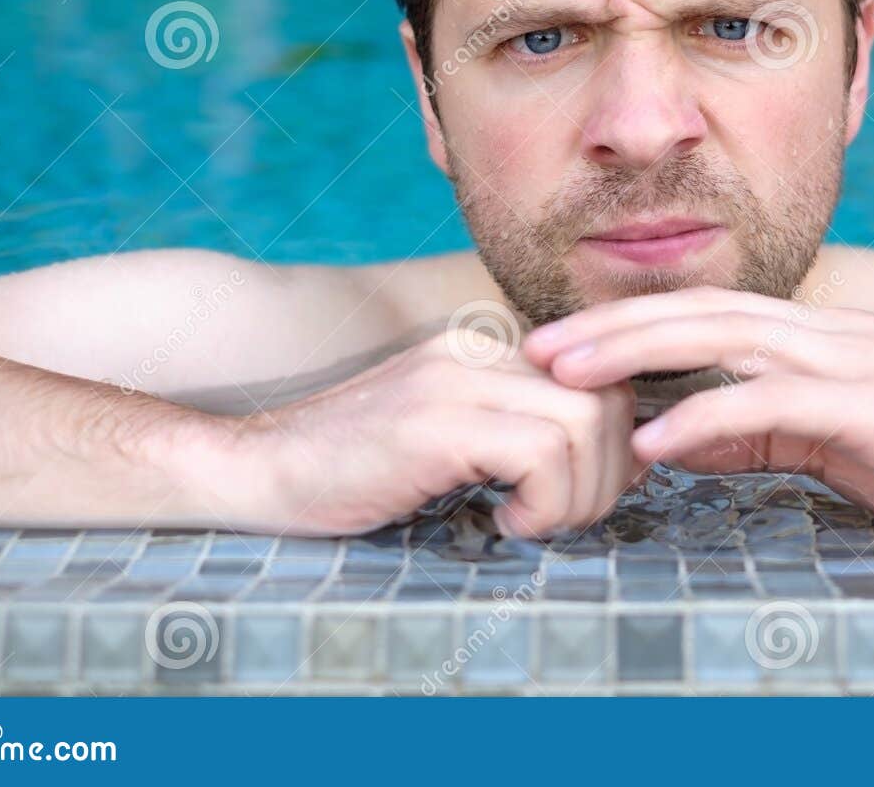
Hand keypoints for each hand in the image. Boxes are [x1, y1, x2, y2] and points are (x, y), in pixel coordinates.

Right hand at [208, 329, 636, 538]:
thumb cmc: (353, 472)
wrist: (257, 472)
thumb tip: (610, 462)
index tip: (586, 492)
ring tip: (533, 522)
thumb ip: (516, 429)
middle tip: (563, 517)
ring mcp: (455, 381)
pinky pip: (543, 454)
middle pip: (608, 398)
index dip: (616, 444)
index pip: (600, 377)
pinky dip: (545, 504)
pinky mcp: (435, 424)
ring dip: (580, 494)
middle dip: (610, 474)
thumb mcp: (449, 436)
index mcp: (484, 349)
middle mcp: (477, 351)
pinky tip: (503, 524)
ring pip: (587, 423)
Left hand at [522, 286, 873, 545]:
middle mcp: (831, 334)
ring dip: (640, 355)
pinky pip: (777, 404)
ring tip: (570, 376)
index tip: (560, 345)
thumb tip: (676, 437)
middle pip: (701, 310)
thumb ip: (756, 433)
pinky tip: (659, 438)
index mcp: (817, 336)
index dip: (628, 324)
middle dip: (612, 326)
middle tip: (535, 346)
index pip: (706, 313)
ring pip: (727, 340)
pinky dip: (710, 415)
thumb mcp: (828, 443)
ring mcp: (856, 362)